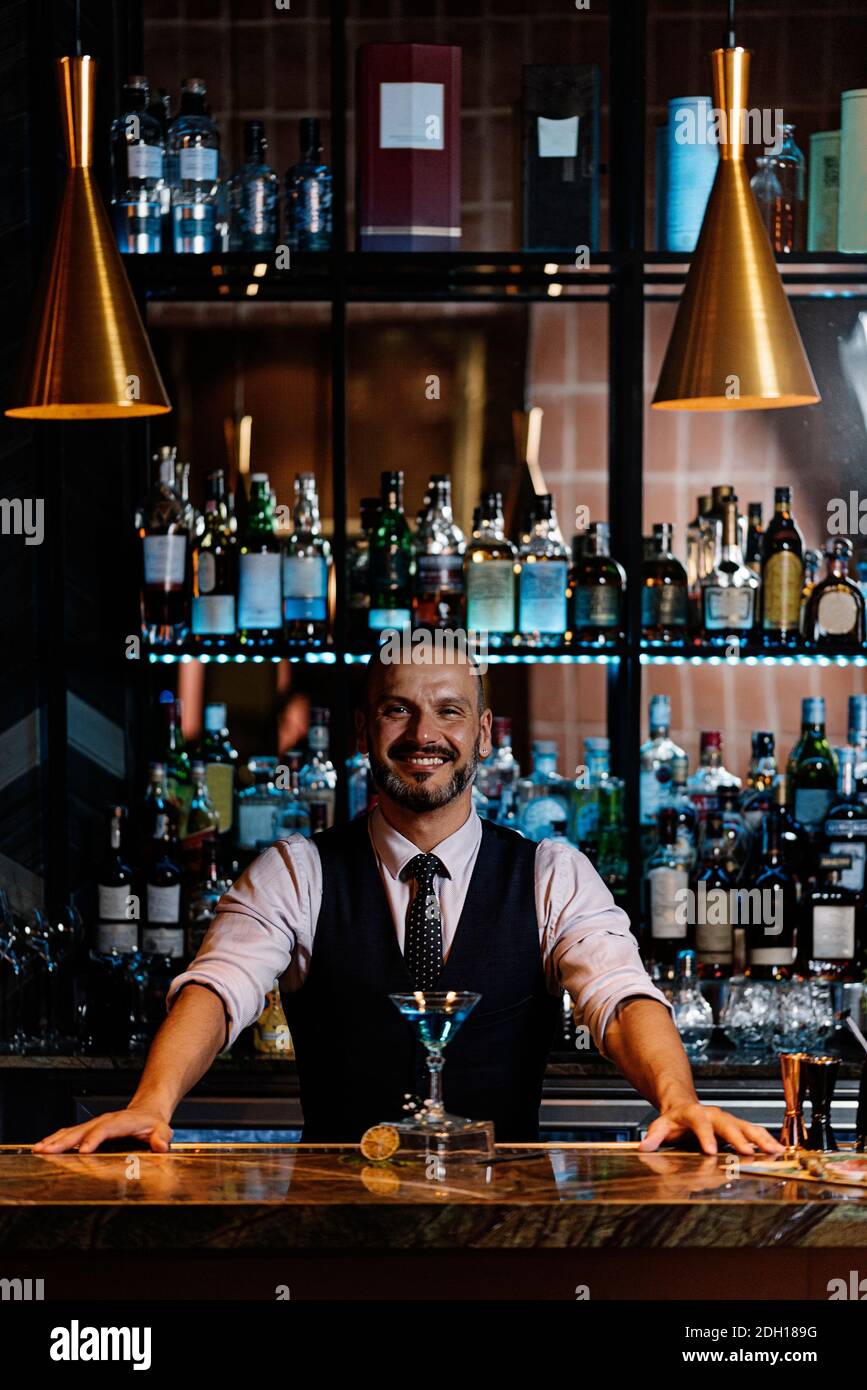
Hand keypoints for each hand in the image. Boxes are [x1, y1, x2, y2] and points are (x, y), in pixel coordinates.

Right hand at [32, 1107, 173, 1154]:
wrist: (147, 1109)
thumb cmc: (152, 1122)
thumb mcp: (162, 1129)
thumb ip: (161, 1137)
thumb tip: (161, 1145)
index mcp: (121, 1121)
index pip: (105, 1129)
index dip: (94, 1139)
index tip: (83, 1150)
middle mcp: (105, 1121)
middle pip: (81, 1130)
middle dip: (64, 1141)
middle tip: (48, 1151)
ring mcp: (95, 1123)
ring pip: (72, 1131)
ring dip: (55, 1140)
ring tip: (39, 1149)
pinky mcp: (89, 1128)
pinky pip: (70, 1132)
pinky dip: (55, 1139)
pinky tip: (43, 1146)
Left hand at [640, 1102, 783, 1156]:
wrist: (684, 1105)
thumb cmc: (674, 1119)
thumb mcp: (661, 1124)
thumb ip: (654, 1135)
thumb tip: (644, 1145)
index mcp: (694, 1113)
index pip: (699, 1122)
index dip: (705, 1136)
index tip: (710, 1150)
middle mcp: (714, 1114)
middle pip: (728, 1124)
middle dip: (738, 1138)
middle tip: (748, 1152)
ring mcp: (728, 1119)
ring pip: (746, 1126)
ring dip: (760, 1138)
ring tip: (774, 1150)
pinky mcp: (737, 1126)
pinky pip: (754, 1132)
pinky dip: (766, 1140)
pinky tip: (779, 1150)